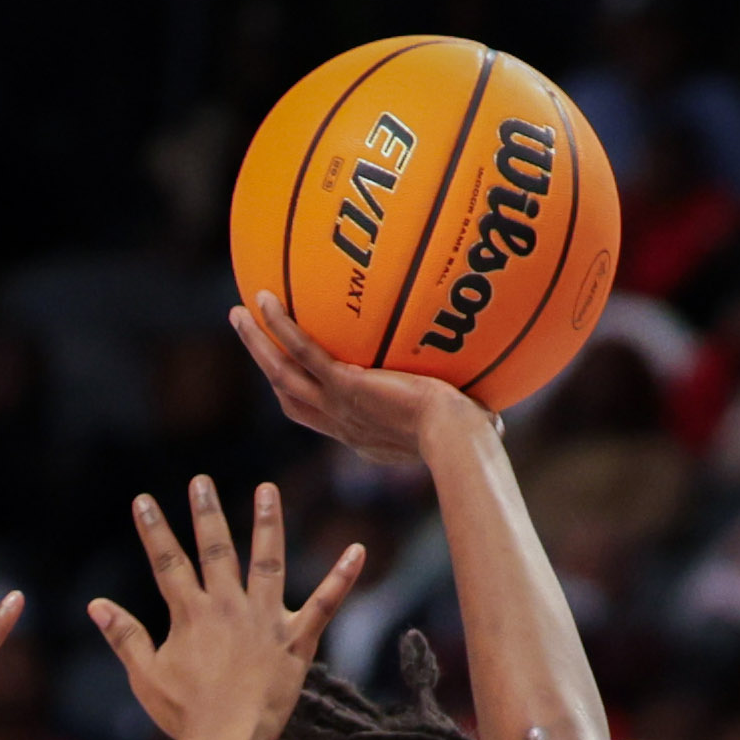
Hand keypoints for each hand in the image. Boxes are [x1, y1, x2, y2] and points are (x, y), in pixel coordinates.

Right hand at [88, 477, 363, 739]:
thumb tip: (96, 605)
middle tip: (202, 481)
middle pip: (216, 551)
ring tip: (267, 490)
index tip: (144, 500)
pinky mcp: (296, 641)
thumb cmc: (184, 714)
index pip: (167, 562)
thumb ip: (125, 635)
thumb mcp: (145, 674)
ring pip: (267, 562)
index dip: (154, 530)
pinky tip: (358, 551)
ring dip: (267, 524)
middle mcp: (228, 608)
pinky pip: (324, 604)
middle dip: (206, 513)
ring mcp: (265, 621)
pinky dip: (342, 578)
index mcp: (191, 615)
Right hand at [227, 292, 484, 466]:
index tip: (299, 376)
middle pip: (291, 397)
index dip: (307, 398)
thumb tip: (500, 424)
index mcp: (365, 436)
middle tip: (250, 336)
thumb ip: (468, 422)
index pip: (325, 417)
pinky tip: (265, 297)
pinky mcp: (345, 386)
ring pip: (282, 375)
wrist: (456, 441)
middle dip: (268, 367)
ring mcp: (340, 406)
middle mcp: (344, 425)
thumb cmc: (470, 440)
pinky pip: (302, 352)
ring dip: (257, 344)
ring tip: (238, 312)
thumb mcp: (462, 429)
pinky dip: (281, 326)